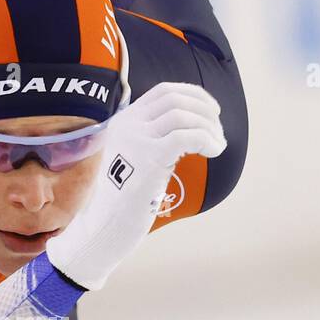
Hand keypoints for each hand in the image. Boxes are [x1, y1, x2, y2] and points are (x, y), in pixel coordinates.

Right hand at [45, 82, 225, 289]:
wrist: (102, 227)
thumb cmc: (120, 202)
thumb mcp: (130, 160)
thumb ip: (149, 141)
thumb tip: (186, 130)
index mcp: (122, 121)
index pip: (164, 91)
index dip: (193, 95)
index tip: (211, 111)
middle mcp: (128, 125)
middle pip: (176, 98)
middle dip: (205, 110)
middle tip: (218, 130)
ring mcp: (137, 140)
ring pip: (184, 115)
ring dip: (209, 127)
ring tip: (217, 144)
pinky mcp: (150, 158)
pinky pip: (188, 136)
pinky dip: (207, 139)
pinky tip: (214, 151)